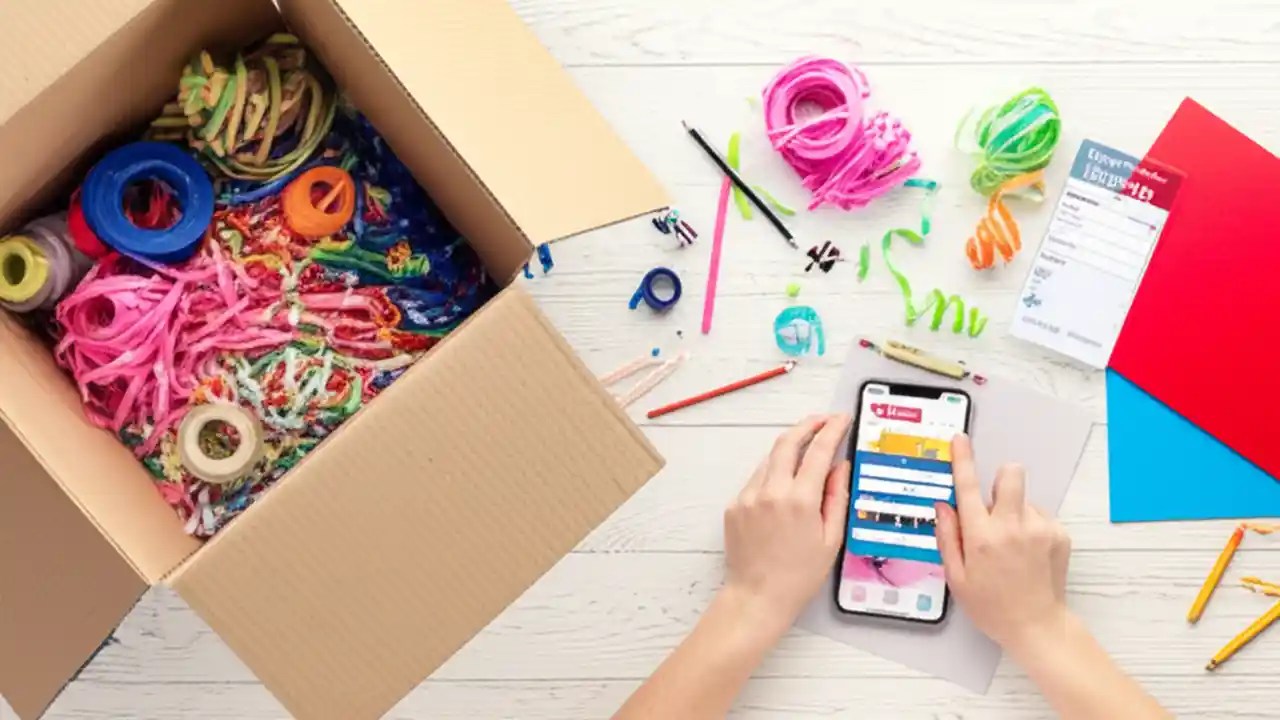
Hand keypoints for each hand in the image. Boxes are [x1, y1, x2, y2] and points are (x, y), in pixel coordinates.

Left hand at [721, 414, 852, 632]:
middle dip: (807, 425)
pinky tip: (784, 488)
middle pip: (787, 442)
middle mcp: (771, 492)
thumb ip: (837, 498)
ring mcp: (748, 497)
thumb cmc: (799, 575)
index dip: (832, 429)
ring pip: (770, 459)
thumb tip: (840, 466)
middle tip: (822, 421)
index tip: (841, 419)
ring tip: (806, 453)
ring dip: (788, 450)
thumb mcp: (831, 539)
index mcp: (800, 500)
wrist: (757, 597)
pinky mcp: (734, 505)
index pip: (819, 451)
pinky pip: (756, 480)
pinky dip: (772, 475)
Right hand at [935, 434, 1071, 652]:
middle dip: (1000, 479)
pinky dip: (1031, 527)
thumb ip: (947, 536)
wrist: (1037, 626)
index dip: (963, 459)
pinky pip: (1039, 515)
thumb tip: (944, 505)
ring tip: (1011, 547)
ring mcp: (1040, 529)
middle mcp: (1012, 527)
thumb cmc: (992, 606)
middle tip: (993, 506)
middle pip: (1010, 474)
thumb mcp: (957, 577)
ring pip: (1023, 500)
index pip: (968, 487)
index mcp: (982, 537)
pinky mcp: (1059, 535)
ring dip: (1014, 513)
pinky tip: (1027, 553)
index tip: (960, 440)